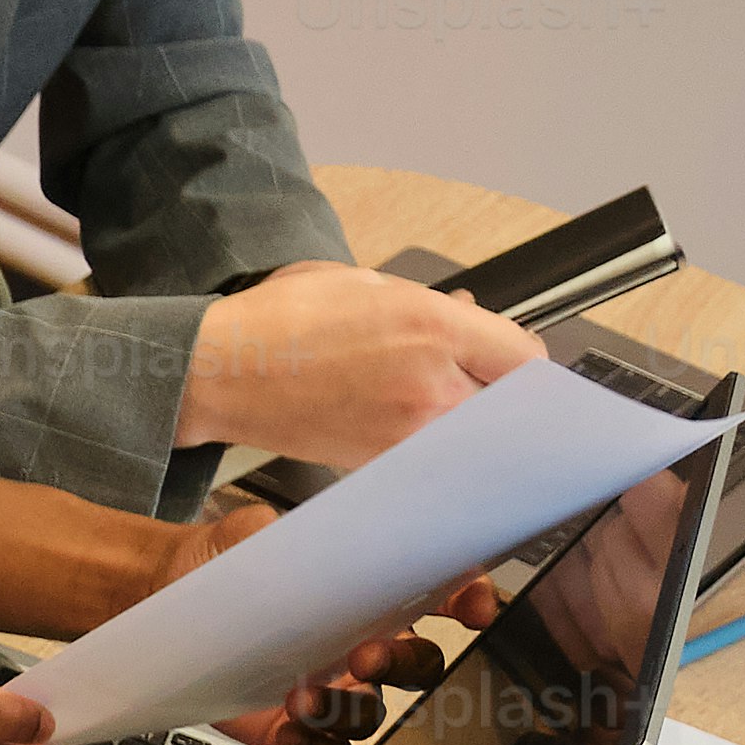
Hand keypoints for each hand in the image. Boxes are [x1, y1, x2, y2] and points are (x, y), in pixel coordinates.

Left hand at [152, 499, 507, 744]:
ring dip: (351, 711)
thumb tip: (303, 533)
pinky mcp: (291, 728)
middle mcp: (359, 645)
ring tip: (305, 696)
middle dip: (405, 663)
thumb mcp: (252, 532)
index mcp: (369, 595)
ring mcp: (330, 690)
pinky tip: (293, 734)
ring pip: (373, 717)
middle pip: (419, 666)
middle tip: (367, 654)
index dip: (469, 600)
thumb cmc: (217, 564)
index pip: (442, 595)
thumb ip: (285, 531)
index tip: (470, 608)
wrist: (160, 599)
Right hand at [182, 264, 533, 469]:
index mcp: (431, 327)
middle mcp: (430, 384)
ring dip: (463, 419)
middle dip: (493, 388)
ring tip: (424, 398)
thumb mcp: (364, 282)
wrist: (220, 372)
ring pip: (471, 434)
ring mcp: (407, 432)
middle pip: (506, 402)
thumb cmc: (278, 322)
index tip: (507, 357)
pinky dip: (428, 442)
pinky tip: (397, 419)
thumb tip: (467, 322)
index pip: (523, 356)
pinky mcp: (381, 463)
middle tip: (467, 377)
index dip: (519, 356)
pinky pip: (431, 456)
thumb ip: (428, 305)